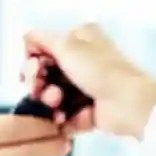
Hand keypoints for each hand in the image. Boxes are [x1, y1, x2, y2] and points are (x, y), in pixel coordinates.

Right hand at [22, 23, 155, 138]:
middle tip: (38, 88)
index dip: (33, 61)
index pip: (43, 49)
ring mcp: (86, 87)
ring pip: (52, 96)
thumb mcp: (66, 45)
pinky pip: (64, 115)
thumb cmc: (101, 70)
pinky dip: (60, 117)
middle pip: (45, 74)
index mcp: (80, 40)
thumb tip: (26, 39)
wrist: (129, 104)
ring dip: (48, 99)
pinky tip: (61, 118)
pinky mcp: (88, 111)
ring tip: (56, 103)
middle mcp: (83, 61)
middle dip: (38, 82)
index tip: (33, 69)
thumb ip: (40, 38)